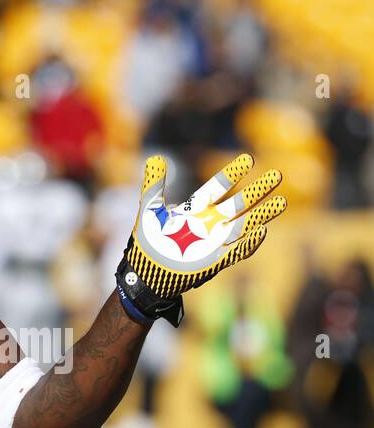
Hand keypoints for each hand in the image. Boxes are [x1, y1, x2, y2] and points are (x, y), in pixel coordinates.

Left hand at [115, 153, 286, 326]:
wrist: (146, 271)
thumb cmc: (149, 239)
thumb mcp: (150, 209)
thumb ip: (154, 185)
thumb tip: (155, 157)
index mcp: (195, 208)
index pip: (217, 187)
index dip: (232, 174)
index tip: (248, 159)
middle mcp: (210, 222)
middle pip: (238, 203)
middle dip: (256, 191)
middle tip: (276, 175)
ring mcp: (215, 241)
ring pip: (244, 225)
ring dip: (262, 215)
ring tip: (281, 202)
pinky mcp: (216, 260)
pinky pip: (237, 251)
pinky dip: (249, 243)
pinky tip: (261, 232)